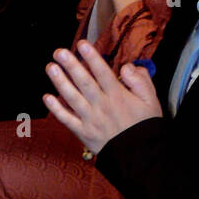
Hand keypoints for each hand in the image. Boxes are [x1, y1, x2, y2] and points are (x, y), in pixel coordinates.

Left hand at [43, 40, 161, 155]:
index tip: (82, 44)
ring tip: (51, 68)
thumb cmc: (144, 124)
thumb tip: (126, 67)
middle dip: (71, 65)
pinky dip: (56, 109)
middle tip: (59, 52)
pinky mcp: (83, 132)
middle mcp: (101, 105)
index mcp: (118, 95)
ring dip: (60, 82)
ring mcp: (90, 119)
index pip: (102, 72)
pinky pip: (67, 119)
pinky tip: (47, 97)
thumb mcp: (151, 100)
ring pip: (72, 98)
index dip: (91, 57)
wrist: (138, 154)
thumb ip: (140, 80)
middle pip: (84, 82)